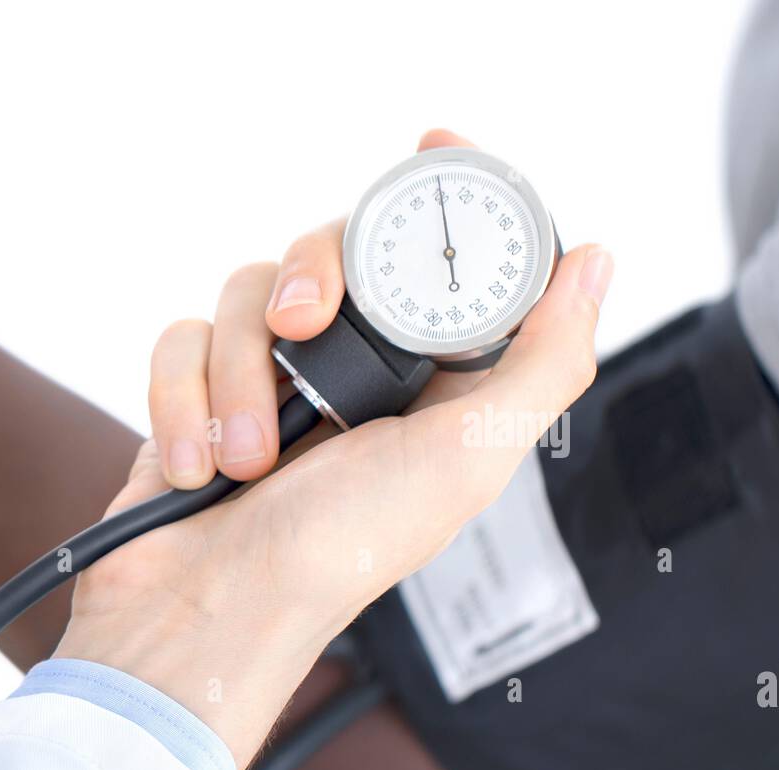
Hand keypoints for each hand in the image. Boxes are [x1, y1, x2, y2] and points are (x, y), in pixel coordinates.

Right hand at [55, 130, 613, 769]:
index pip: (446, 260)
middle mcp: (360, 371)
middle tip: (304, 326)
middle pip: (338, 250)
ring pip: (252, 290)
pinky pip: (183, 334)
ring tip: (244, 460)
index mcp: (434, 381)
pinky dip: (183, 398)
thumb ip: (544, 358)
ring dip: (237, 374)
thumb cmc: (346, 550)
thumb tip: (595, 258)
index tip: (435, 144)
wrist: (212, 616)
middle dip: (313, 281)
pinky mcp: (203, 388)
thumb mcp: (470, 456)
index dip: (446, 198)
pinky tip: (198, 465)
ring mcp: (278, 378)